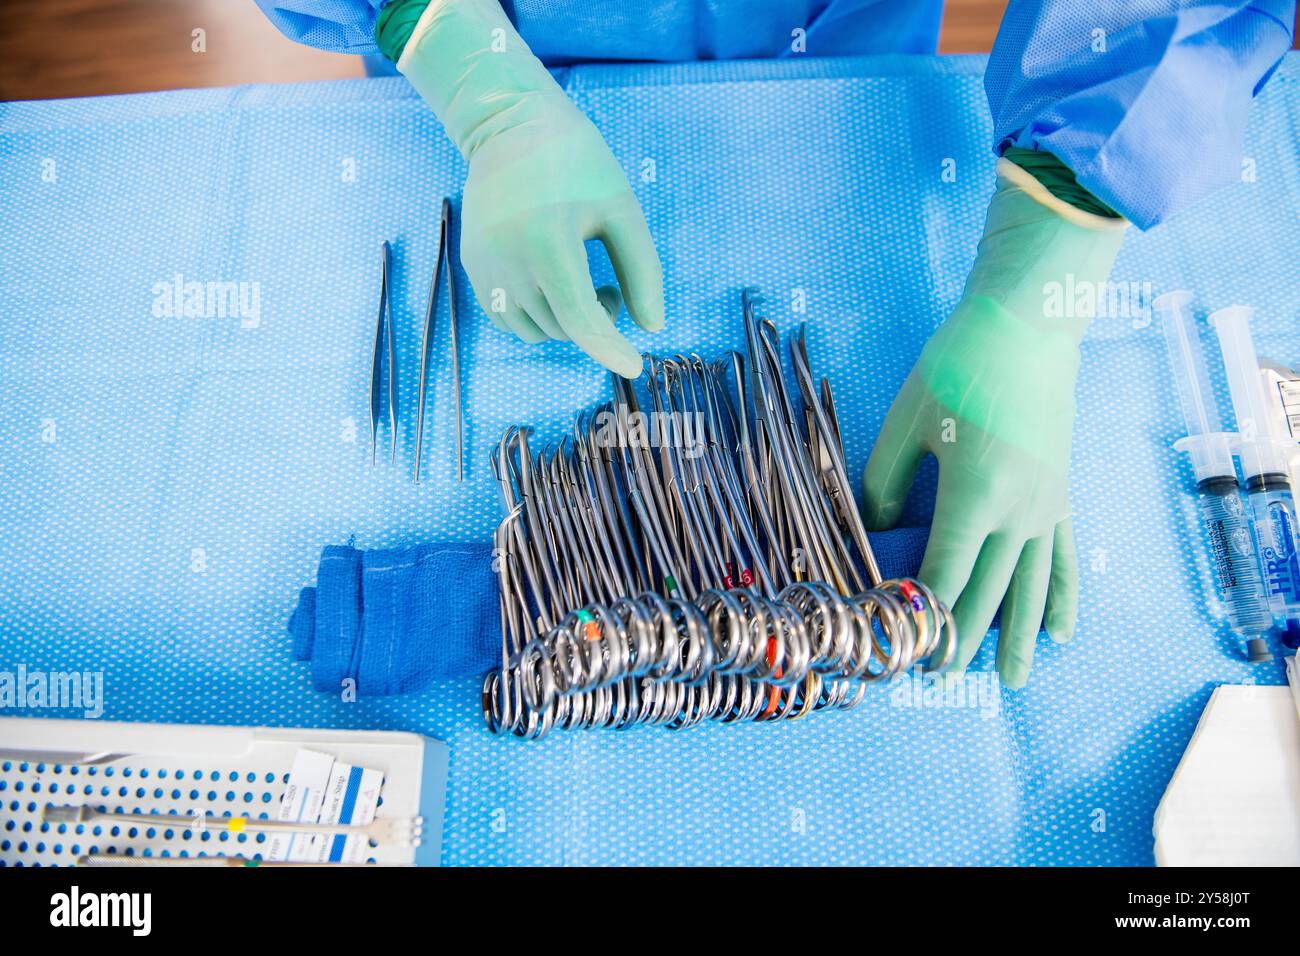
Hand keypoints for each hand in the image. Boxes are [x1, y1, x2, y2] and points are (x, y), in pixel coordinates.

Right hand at [459, 101, 662, 377]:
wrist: (509, 125)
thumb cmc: (576, 162)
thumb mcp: (621, 209)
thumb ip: (642, 269)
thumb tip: (651, 326)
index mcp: (549, 242)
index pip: (581, 319)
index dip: (610, 349)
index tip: (634, 366)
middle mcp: (508, 261)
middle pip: (560, 327)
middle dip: (594, 320)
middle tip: (610, 285)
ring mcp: (484, 265)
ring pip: (532, 330)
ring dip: (564, 321)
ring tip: (579, 281)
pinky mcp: (471, 265)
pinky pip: (506, 317)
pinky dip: (535, 316)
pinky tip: (550, 284)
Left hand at [862, 159, 1126, 686]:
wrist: (1028, 326)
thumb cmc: (958, 368)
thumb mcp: (906, 423)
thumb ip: (884, 484)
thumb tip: (875, 535)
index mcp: (975, 496)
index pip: (946, 577)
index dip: (924, 619)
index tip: (903, 652)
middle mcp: (1018, 512)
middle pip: (988, 594)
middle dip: (961, 643)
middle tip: (937, 684)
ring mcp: (1047, 507)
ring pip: (1031, 588)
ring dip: (1018, 638)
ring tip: (1011, 683)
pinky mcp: (1060, 495)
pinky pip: (1063, 560)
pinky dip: (1061, 598)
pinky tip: (1061, 632)